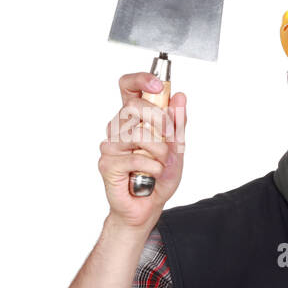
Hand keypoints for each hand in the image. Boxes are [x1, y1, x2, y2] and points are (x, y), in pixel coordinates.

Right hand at [99, 72, 187, 231]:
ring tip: (161, 164)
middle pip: (133, 106)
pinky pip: (134, 158)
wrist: (148, 207)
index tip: (158, 86)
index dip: (141, 80)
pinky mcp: (106, 163)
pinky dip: (152, 167)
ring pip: (137, 134)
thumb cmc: (159, 177)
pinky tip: (153, 174)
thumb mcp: (177, 148)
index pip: (128, 87)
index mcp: (133, 119)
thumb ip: (178, 123)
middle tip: (169, 140)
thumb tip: (180, 96)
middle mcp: (118, 128)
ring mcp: (109, 145)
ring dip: (159, 151)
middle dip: (159, 121)